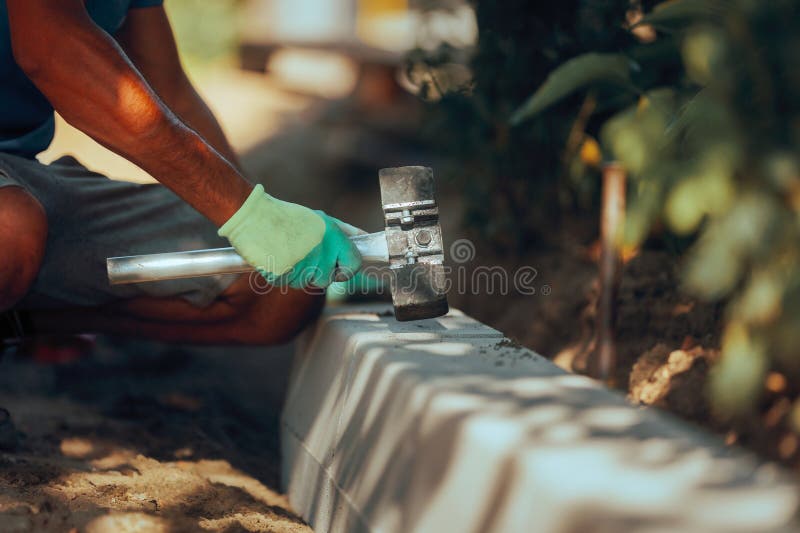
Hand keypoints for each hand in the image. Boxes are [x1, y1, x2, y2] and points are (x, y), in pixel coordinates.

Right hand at [218, 185, 362, 288]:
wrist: (254, 218)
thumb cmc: (290, 217)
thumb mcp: (322, 219)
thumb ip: (346, 231)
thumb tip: (365, 238)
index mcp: (333, 240)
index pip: (354, 265)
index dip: (347, 268)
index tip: (340, 267)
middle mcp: (321, 256)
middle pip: (329, 279)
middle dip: (320, 271)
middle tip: (307, 255)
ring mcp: (302, 269)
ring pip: (308, 282)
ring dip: (301, 273)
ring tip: (289, 252)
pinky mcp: (284, 278)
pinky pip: (289, 283)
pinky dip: (285, 274)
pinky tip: (278, 257)